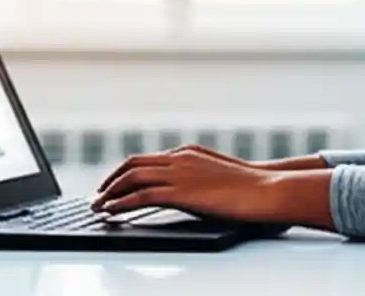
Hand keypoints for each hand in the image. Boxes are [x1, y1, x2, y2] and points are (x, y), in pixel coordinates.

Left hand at [91, 148, 285, 222]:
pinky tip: (111, 212)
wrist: (266, 189)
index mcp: (187, 152)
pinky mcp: (182, 192)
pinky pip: (141, 195)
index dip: (124, 172)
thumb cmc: (249, 187)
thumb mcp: (216, 175)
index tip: (112, 184)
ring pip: (132, 177)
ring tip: (98, 206)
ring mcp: (180, 173)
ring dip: (110, 192)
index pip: (146, 159)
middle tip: (98, 195)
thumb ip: (195, 177)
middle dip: (110, 180)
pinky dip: (121, 203)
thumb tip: (182, 190)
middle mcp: (179, 158)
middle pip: (132, 164)